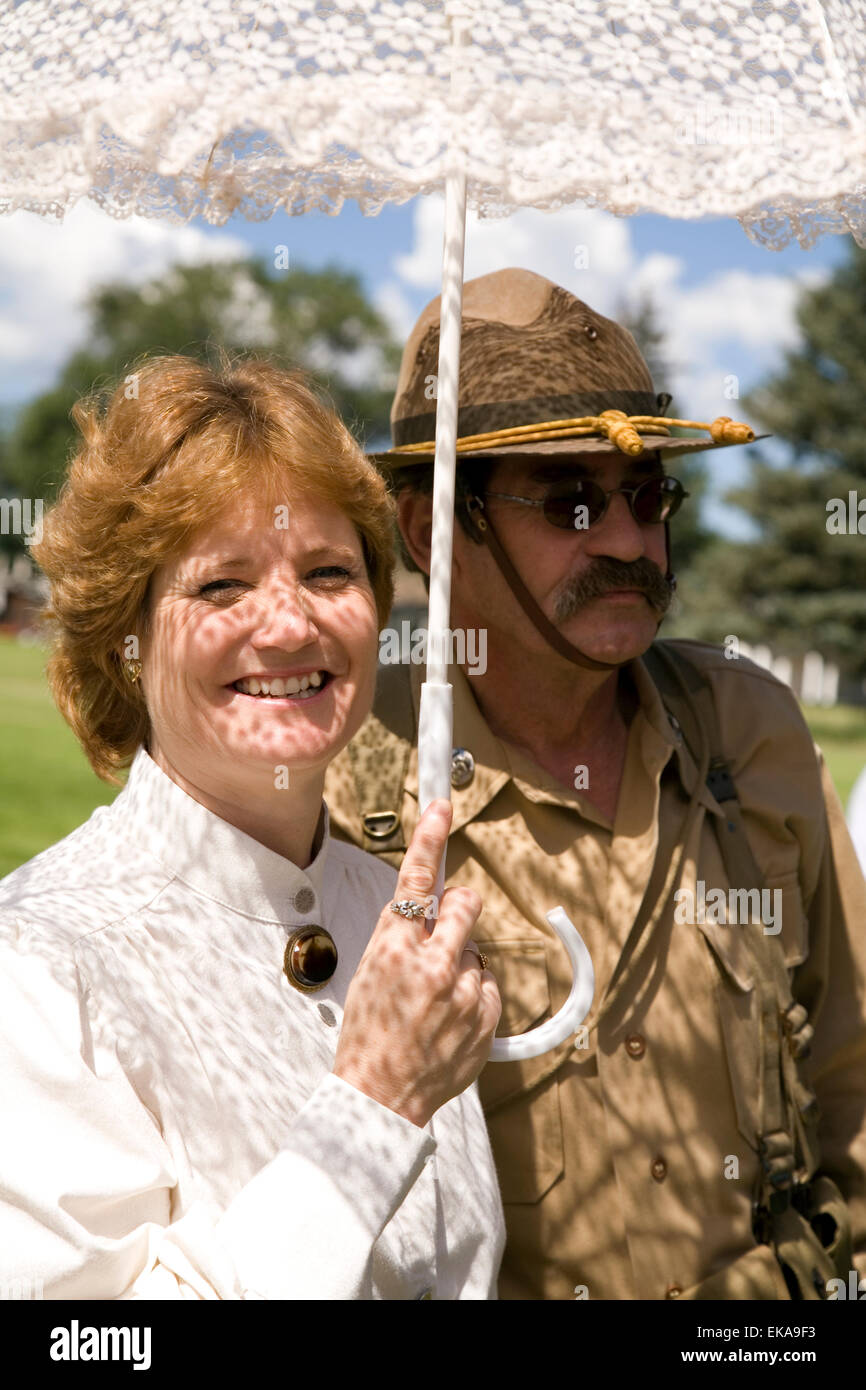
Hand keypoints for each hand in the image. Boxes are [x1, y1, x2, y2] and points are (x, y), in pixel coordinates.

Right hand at [333, 799, 500, 1127]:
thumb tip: (430, 911)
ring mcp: (463, 994)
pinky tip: (449, 1020)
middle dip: (460, 906)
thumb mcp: (369, 974)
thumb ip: (401, 938)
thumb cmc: (368, 1036)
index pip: (415, 881)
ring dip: (460, 966)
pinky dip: (473, 996)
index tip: (442, 807)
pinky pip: (487, 986)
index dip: (430, 839)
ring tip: (434, 1003)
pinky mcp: (485, 1018)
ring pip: (475, 952)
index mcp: (392, 951)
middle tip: (447, 927)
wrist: (380, 1099)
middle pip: (465, 904)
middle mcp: (432, 966)